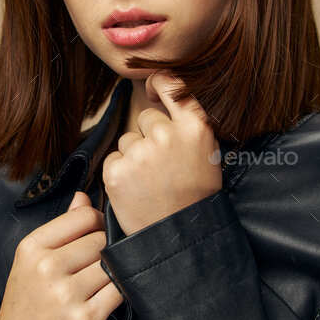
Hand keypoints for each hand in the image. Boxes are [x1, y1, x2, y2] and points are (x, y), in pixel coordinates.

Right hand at [0, 190, 122, 319]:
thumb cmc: (25, 308)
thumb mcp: (30, 263)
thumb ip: (59, 229)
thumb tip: (84, 197)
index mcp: (31, 248)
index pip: (82, 216)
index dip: (97, 222)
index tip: (98, 233)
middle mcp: (46, 268)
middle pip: (100, 239)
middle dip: (107, 249)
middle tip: (100, 263)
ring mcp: (66, 295)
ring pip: (112, 264)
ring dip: (114, 270)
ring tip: (102, 281)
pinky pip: (119, 291)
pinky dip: (120, 291)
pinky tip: (108, 296)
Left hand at [101, 71, 221, 235]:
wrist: (180, 237)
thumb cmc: (195, 197)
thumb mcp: (206, 153)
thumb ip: (186, 125)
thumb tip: (159, 93)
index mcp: (195, 127)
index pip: (171, 83)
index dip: (158, 82)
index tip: (153, 89)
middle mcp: (167, 134)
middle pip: (146, 119)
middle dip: (149, 137)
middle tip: (163, 168)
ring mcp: (140, 152)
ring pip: (127, 141)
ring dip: (134, 157)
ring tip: (151, 183)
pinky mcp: (117, 170)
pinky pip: (113, 160)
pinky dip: (120, 174)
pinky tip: (137, 190)